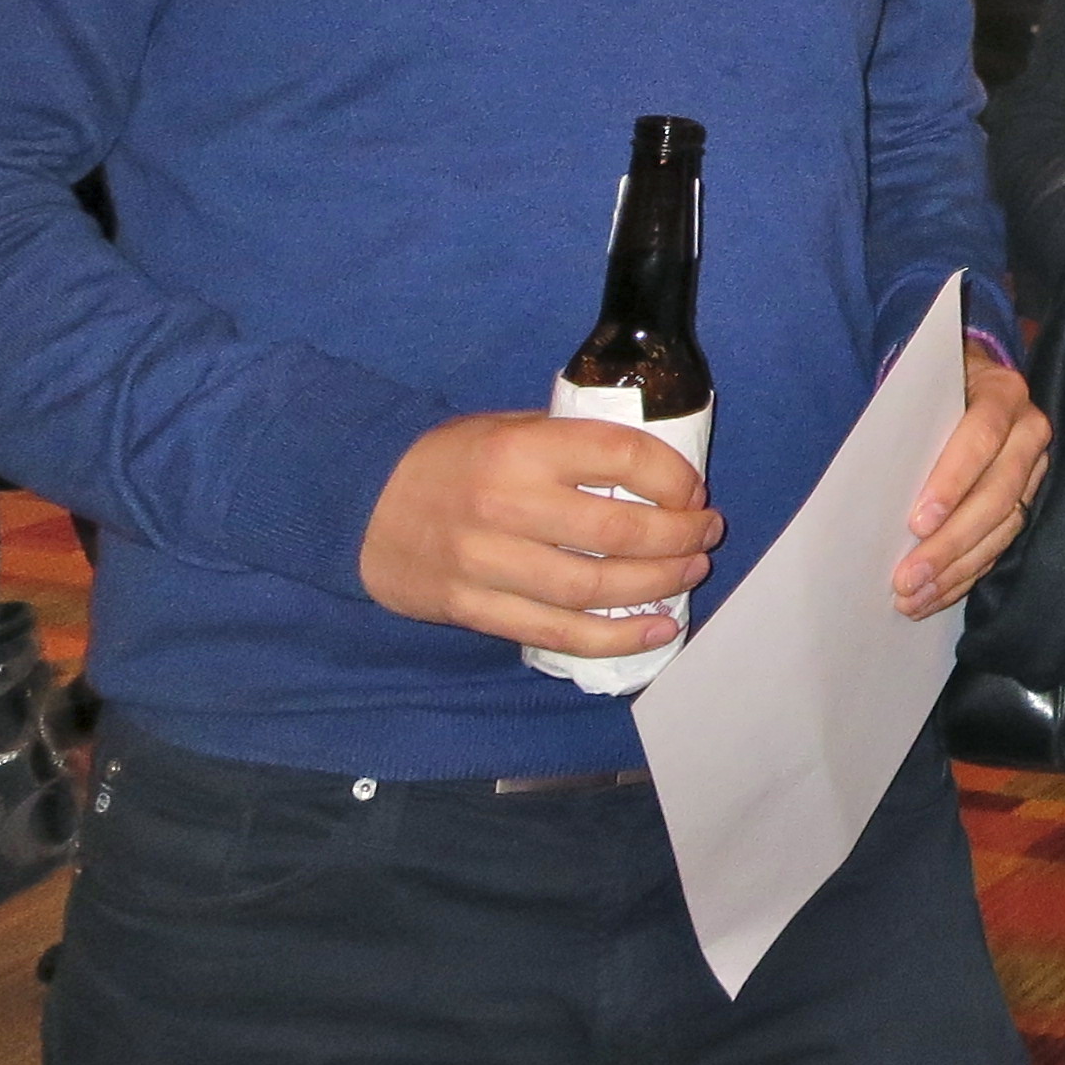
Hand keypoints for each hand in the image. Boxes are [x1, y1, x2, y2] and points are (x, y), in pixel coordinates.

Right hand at [358, 411, 722, 660]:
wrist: (358, 506)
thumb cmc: (449, 461)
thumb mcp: (509, 427)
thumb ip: (572, 446)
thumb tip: (656, 472)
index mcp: (522, 447)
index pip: (622, 456)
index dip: (674, 476)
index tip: (694, 490)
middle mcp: (506, 504)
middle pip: (619, 530)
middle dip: (679, 536)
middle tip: (705, 535)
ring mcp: (487, 562)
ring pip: (594, 587)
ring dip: (657, 585)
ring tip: (689, 575)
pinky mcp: (473, 608)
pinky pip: (557, 632)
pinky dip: (615, 637)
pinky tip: (656, 630)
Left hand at [896, 342, 1049, 616]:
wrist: (967, 382)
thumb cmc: (929, 387)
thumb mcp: (920, 385)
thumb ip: (903, 415)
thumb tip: (864, 464)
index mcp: (1002, 393)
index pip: (982, 436)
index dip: (952, 481)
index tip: (917, 522)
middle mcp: (1028, 432)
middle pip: (997, 493)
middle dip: (950, 541)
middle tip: (908, 577)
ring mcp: (1033, 469)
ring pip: (1003, 526)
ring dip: (957, 568)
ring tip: (914, 598)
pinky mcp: (1026, 500)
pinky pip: (1001, 544)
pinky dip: (966, 574)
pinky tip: (934, 596)